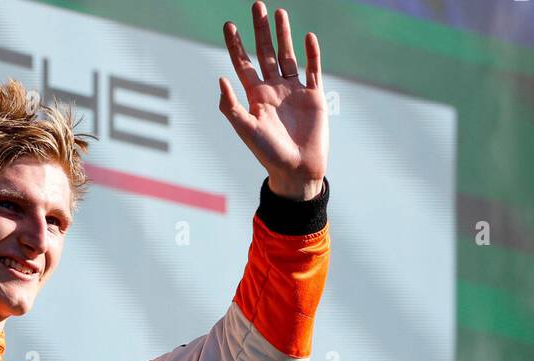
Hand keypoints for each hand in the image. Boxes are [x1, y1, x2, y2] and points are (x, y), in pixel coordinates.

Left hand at [219, 2, 327, 199]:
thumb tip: (220, 79)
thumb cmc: (268, 154)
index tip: (229, 25)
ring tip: (279, 12)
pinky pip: (313, 70)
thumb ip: (231, 107)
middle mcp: (274, 89)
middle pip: (266, 53)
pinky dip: (312, 54)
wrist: (297, 171)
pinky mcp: (314, 97)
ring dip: (284, 35)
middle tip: (256, 5)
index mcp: (256, 96)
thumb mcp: (246, 131)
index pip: (243, 64)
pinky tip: (308, 37)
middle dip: (260, 30)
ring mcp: (294, 91)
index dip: (236, 45)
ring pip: (289, 56)